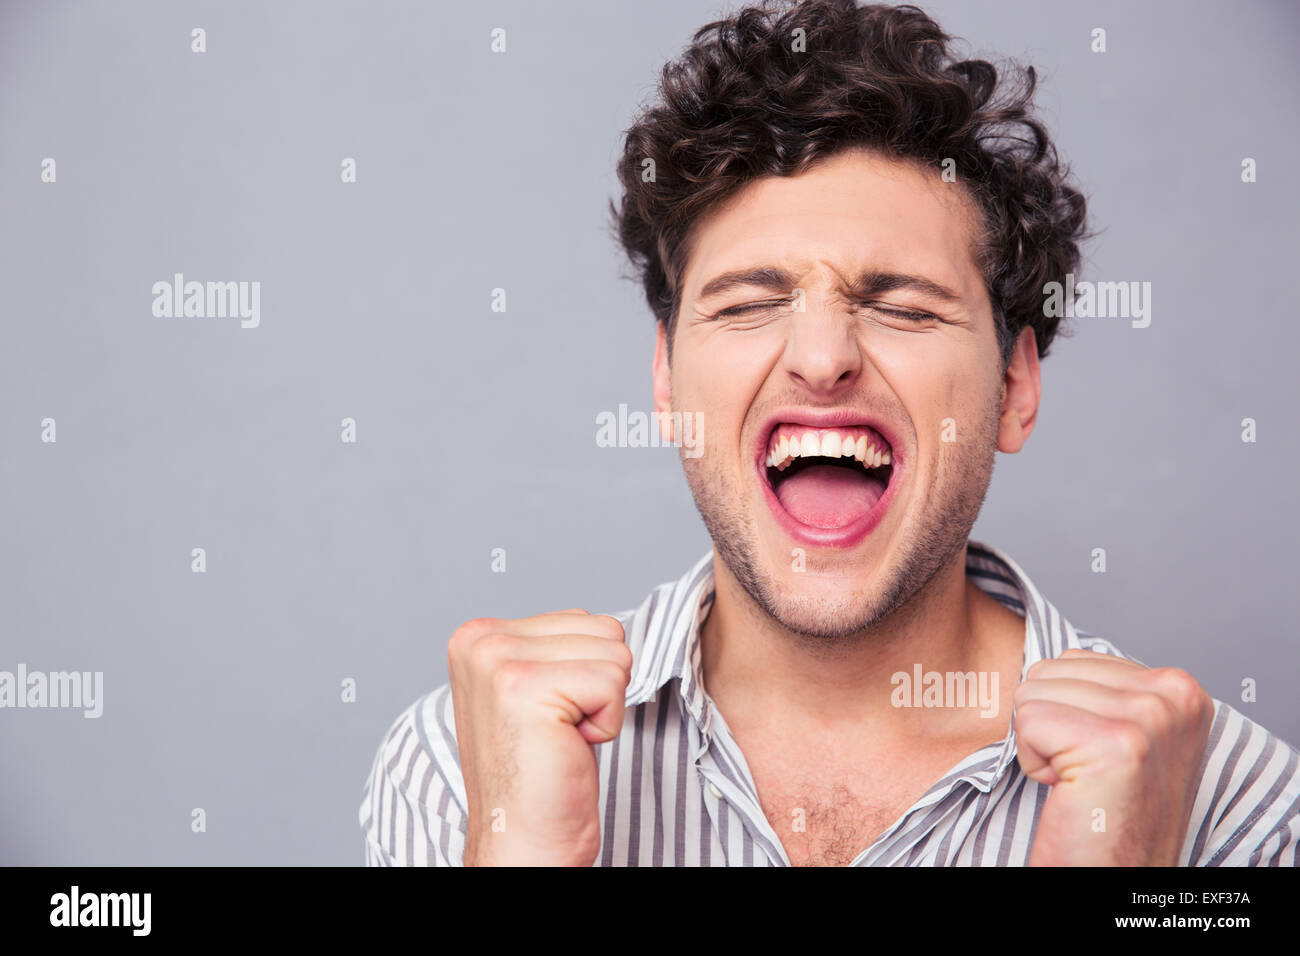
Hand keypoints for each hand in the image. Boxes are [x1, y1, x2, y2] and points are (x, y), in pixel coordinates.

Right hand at [447, 609, 630, 865]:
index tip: (549, 717)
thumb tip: (605, 625)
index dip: (585, 674)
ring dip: (603, 704)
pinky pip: (613, 682)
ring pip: (614, 653)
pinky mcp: (526, 686)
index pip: (584, 620)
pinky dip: (606, 723)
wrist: (521, 842)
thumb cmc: (538, 776)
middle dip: (598, 686)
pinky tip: (569, 747)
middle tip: (559, 731)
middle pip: (604, 630)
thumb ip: (555, 648)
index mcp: (479, 635)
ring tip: (562, 738)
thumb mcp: (534, 691)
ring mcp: (499, 661)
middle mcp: (481, 640)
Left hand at [1013, 648, 1213, 865]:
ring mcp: (1150, 718)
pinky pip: (1027, 721)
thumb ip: (1104, 690)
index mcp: (1180, 688)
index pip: (1073, 658)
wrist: (1114, 876)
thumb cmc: (1109, 813)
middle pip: (1048, 669)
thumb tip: (1053, 655)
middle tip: (1086, 775)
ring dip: (1042, 745)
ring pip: (1031, 693)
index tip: (1101, 759)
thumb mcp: (1126, 737)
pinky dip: (1032, 762)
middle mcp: (1174, 696)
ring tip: (1080, 784)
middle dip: (1050, 725)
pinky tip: (1069, 792)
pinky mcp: (1116, 745)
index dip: (1068, 713)